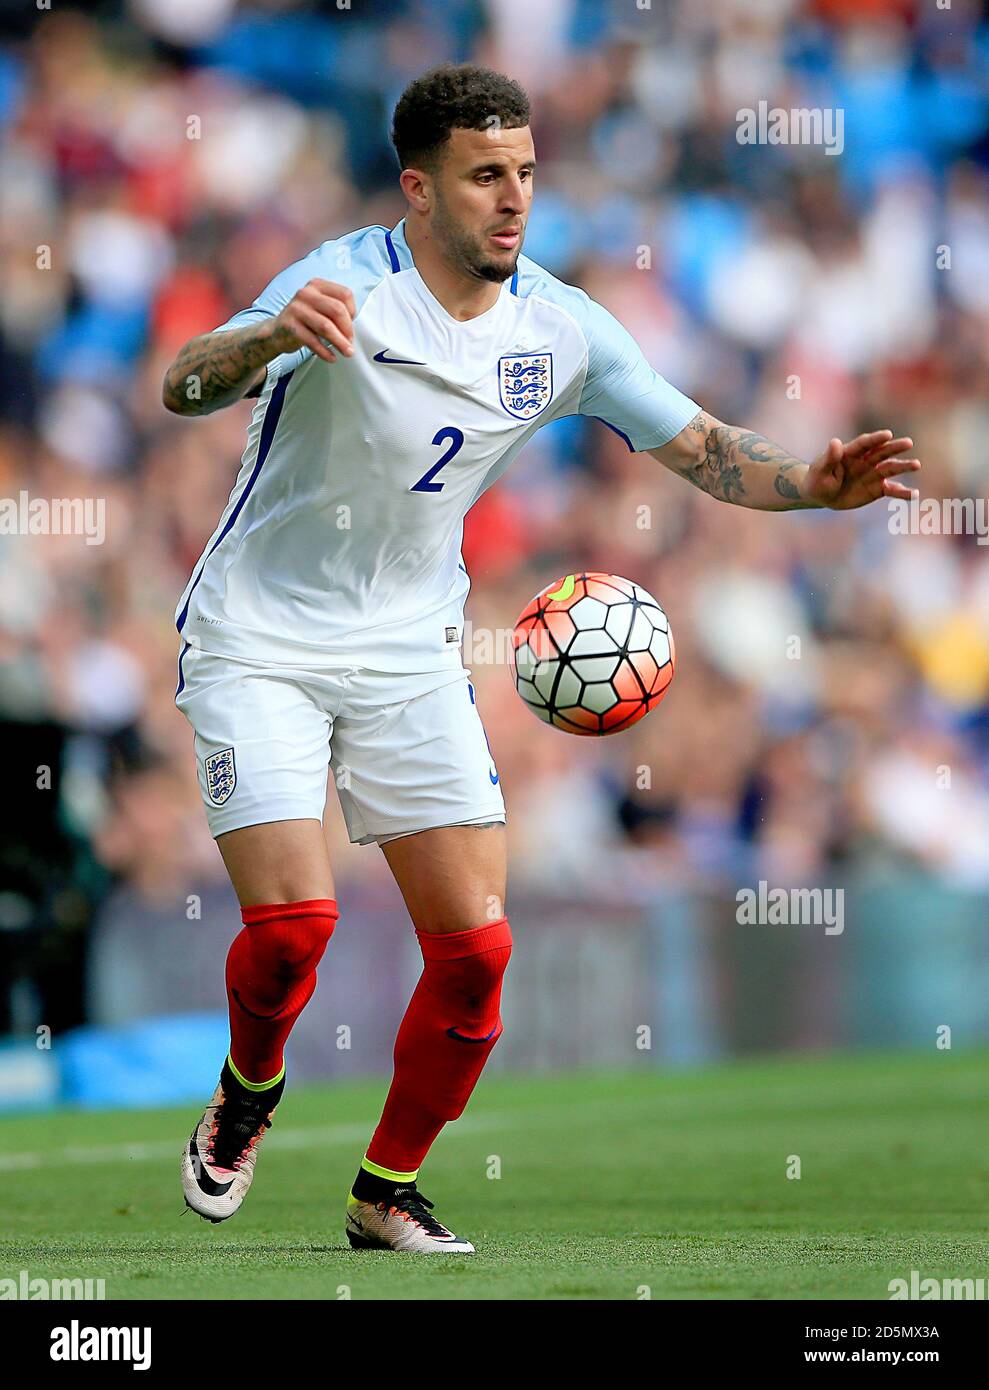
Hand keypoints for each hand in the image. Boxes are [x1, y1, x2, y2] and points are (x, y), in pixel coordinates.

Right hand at [267, 278, 355, 362]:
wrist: (277, 331)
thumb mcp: (319, 308)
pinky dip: (325, 352)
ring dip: (340, 342)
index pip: (344, 294)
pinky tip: (331, 357)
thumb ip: (335, 311)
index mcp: (317, 285)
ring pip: (326, 326)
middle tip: (350, 342)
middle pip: (337, 310)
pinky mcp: (290, 326)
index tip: (351, 325)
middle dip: (348, 329)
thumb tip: (353, 328)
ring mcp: (296, 309)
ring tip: (347, 352)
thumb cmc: (304, 320)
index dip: (353, 311)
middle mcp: (306, 294)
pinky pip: (313, 341)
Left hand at [803, 431, 919, 509]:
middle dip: (895, 448)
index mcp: (851, 452)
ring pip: (891, 468)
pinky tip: (914, 494)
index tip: (888, 434)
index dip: (876, 439)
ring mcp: (873, 474)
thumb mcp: (820, 470)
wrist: (822, 495)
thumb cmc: (818, 479)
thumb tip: (834, 442)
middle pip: (882, 452)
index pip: (865, 443)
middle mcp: (866, 460)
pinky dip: (903, 492)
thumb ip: (829, 457)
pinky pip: (892, 490)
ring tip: (916, 465)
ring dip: (903, 466)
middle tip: (908, 443)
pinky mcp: (877, 488)